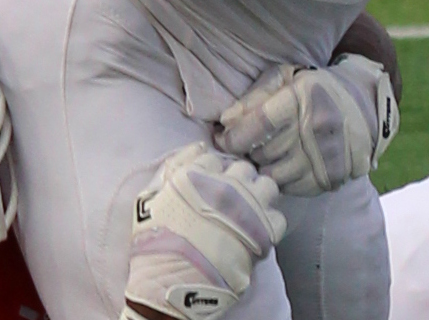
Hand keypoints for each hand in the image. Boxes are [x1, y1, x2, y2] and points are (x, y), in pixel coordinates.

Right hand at [122, 142, 285, 319]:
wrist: (170, 281)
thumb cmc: (155, 241)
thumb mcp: (150, 197)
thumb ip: (174, 166)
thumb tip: (199, 146)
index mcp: (197, 173)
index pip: (216, 157)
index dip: (214, 173)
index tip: (211, 187)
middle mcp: (226, 184)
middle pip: (244, 168)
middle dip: (240, 180)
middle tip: (232, 199)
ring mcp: (247, 207)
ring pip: (267, 186)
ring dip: (260, 196)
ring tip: (249, 213)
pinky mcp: (263, 231)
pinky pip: (279, 217)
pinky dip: (270, 224)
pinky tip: (257, 233)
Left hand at [214, 53, 397, 196]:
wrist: (365, 105)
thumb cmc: (316, 88)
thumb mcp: (286, 78)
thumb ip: (254, 96)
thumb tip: (226, 121)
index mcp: (304, 97)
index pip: (258, 125)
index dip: (234, 136)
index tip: (223, 138)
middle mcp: (317, 128)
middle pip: (263, 152)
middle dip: (248, 151)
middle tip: (246, 145)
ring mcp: (327, 157)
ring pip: (274, 175)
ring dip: (263, 167)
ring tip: (264, 156)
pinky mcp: (332, 178)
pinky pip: (292, 189)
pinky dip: (282, 180)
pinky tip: (284, 165)